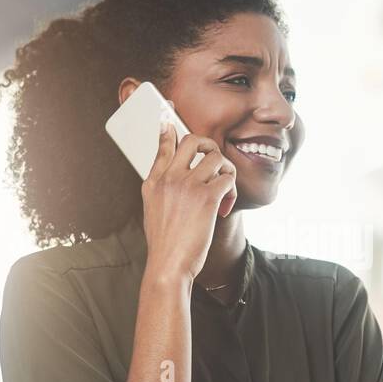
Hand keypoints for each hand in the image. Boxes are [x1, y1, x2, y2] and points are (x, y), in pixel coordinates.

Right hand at [141, 121, 237, 282]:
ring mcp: (188, 186)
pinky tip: (224, 205)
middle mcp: (169, 179)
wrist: (168, 265)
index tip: (169, 116)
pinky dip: (230, 188)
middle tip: (213, 161)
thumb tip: (170, 176)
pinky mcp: (207, 197)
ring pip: (215, 157)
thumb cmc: (164, 243)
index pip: (162, 146)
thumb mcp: (152, 211)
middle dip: (208, 145)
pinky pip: (227, 177)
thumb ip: (159, 188)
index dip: (167, 128)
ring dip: (224, 170)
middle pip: (192, 141)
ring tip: (222, 190)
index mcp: (153, 182)